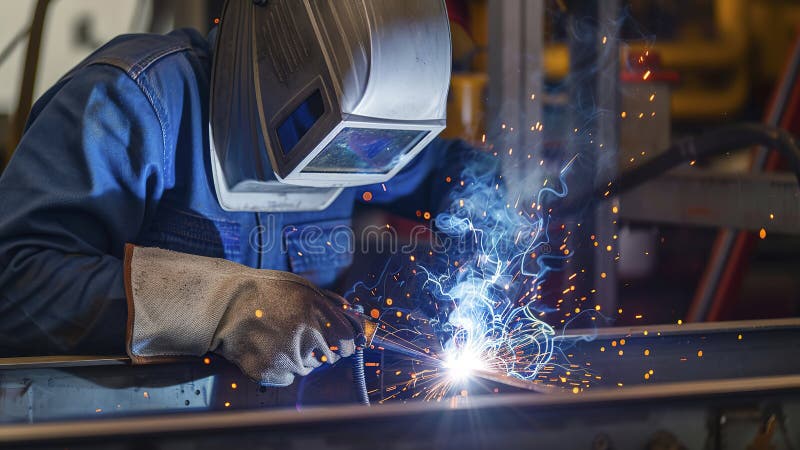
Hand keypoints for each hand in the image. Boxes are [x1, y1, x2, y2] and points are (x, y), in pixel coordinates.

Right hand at [124, 245, 361, 385]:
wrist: (223, 304)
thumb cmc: (264, 291)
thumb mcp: (302, 287)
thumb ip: (331, 302)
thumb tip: (355, 316)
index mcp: (317, 311)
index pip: (349, 340)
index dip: (343, 341)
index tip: (336, 340)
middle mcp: (305, 334)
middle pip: (330, 357)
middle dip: (322, 349)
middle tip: (300, 336)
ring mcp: (286, 356)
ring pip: (307, 368)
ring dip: (298, 358)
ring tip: (277, 338)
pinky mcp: (269, 372)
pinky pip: (286, 378)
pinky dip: (279, 369)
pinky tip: (266, 350)